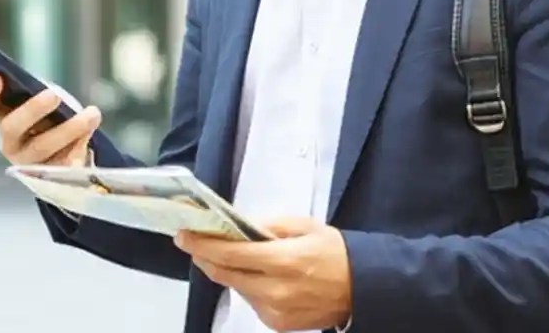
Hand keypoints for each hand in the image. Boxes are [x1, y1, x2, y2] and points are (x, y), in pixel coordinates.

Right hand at [0, 73, 101, 166]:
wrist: (67, 150)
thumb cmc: (50, 116)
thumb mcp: (43, 103)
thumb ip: (42, 96)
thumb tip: (54, 96)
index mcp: (2, 115)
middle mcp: (9, 141)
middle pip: (12, 127)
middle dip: (32, 110)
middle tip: (54, 95)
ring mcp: (27, 161)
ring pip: (41, 148)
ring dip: (68, 130)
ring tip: (91, 114)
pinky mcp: (49, 177)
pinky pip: (61, 165)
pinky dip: (78, 149)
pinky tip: (90, 136)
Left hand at [175, 218, 351, 331]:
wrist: (364, 290)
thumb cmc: (336, 253)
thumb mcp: (304, 227)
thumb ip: (268, 226)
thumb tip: (238, 226)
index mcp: (285, 261)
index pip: (230, 254)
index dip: (202, 244)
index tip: (183, 235)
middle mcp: (276, 290)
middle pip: (224, 274)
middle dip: (204, 257)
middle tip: (192, 242)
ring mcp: (276, 311)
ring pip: (235, 288)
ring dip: (226, 271)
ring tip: (225, 254)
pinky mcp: (277, 324)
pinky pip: (250, 301)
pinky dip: (245, 286)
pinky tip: (254, 275)